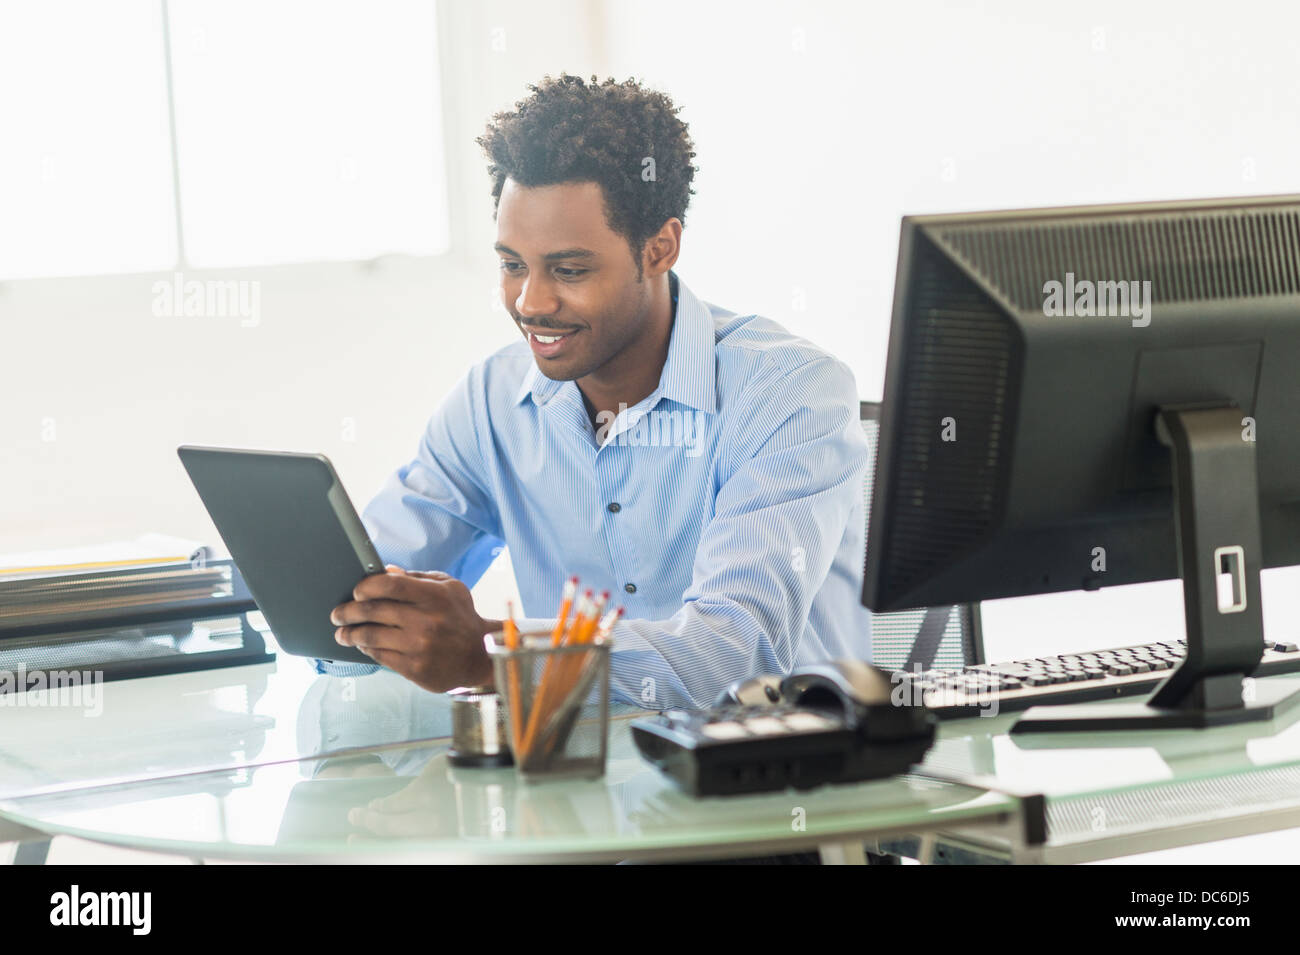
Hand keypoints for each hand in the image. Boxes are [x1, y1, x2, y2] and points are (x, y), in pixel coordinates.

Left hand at [330, 565, 500, 693]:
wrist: (480, 655)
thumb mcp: (450, 588)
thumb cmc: (461, 617)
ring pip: (371, 637)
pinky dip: (366, 650)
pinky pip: (380, 656)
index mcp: (434, 596)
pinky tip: (361, 646)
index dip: (366, 586)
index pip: (390, 584)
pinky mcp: (415, 668)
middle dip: (348, 611)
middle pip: (373, 611)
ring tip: (342, 633)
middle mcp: (426, 620)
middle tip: (337, 614)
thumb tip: (385, 571)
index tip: (356, 591)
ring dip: (350, 634)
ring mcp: (419, 646)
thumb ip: (417, 578)